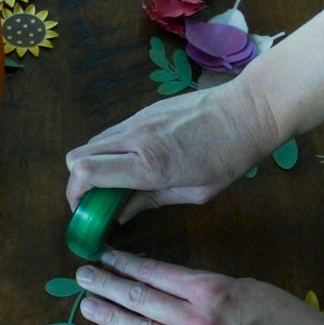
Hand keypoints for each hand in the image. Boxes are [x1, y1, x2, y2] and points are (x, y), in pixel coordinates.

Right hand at [65, 78, 277, 219]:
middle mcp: (135, 139)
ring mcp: (137, 120)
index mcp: (149, 165)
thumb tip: (119, 215)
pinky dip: (110, 151)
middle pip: (77, 157)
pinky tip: (133, 162)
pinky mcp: (144, 110)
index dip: (74, 195)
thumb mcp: (193, 192)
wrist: (249, 110)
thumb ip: (150, 202)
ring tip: (114, 182)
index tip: (84, 211)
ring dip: (94, 165)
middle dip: (77, 182)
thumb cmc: (229, 158)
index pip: (86, 173)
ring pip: (92, 143)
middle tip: (94, 199)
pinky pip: (113, 132)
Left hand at [75, 250, 323, 324]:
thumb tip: (169, 283)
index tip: (104, 254)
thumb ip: (207, 286)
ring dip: (110, 318)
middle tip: (81, 275)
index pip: (156, 272)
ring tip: (87, 305)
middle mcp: (198, 321)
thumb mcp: (249, 287)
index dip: (125, 262)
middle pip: (140, 299)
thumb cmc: (290, 321)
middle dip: (107, 284)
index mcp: (212, 290)